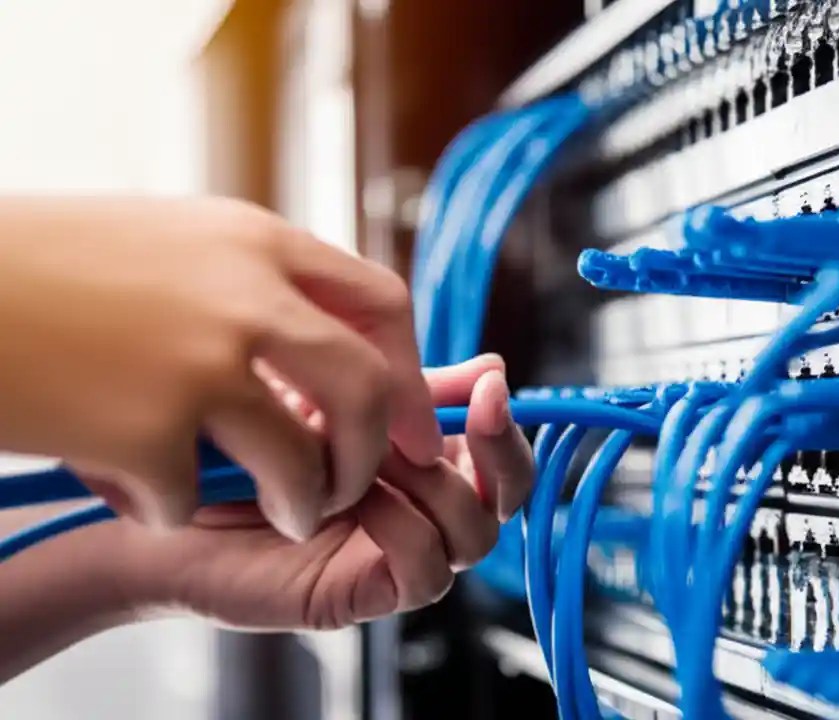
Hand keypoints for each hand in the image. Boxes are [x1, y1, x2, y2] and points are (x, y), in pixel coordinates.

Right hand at [0, 196, 440, 539]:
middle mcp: (246, 297)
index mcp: (256, 242)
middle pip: (367, 390)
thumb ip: (254, 286)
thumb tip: (329, 353)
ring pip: (302, 463)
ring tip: (278, 515)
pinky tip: (132, 492)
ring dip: (299, 502)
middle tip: (350, 487)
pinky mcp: (144, 427)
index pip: (383, 304)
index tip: (410, 422)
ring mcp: (199, 362)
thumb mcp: (172, 244)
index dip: (409, 373)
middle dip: (372, 453)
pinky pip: (186, 499)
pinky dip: (166, 510)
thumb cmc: (46, 265)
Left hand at [111, 356, 532, 629]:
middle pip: (506, 496)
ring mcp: (398, 551)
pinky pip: (427, 570)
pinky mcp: (369, 591)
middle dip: (496, 453)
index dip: (506, 423)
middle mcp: (420, 508)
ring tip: (377, 460)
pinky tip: (357, 503)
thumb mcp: (335, 394)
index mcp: (422, 460)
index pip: (501, 452)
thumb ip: (409, 384)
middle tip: (469, 416)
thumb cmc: (243, 439)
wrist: (171, 494)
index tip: (488, 386)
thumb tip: (493, 364)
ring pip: (475, 535)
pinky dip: (403, 531)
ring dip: (437, 489)